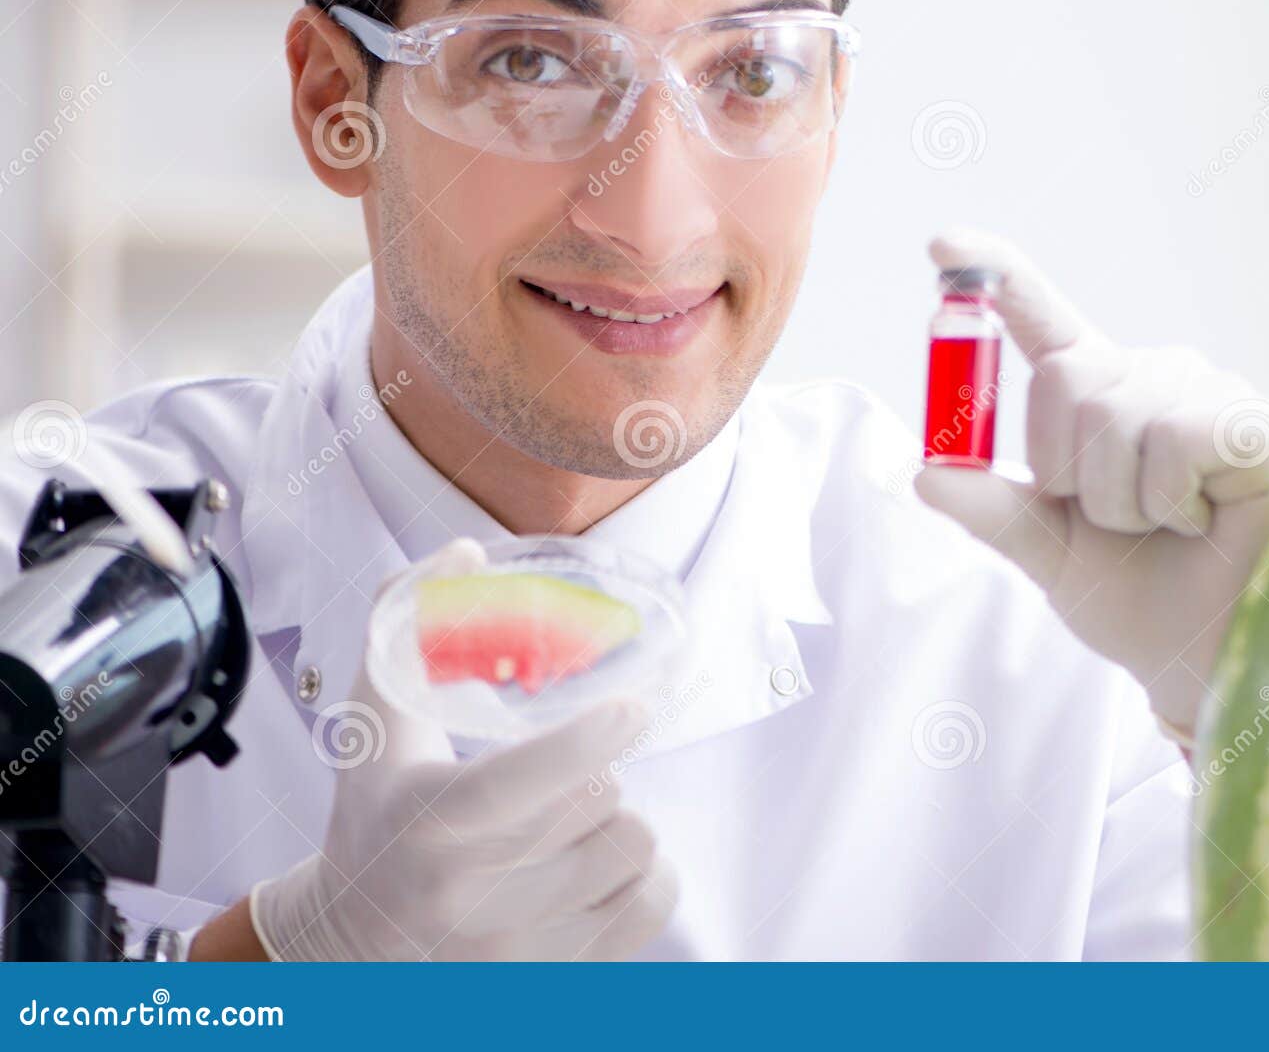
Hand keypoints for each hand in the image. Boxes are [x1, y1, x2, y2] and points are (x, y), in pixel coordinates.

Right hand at [249, 538, 676, 960]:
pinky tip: (599, 862)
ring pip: (635, 849)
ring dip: (619, 819)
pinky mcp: (554, 982)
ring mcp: (518, 950)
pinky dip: (645, 874)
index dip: (592, 738)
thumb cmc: (374, 814)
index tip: (632, 707)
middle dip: (596, 769)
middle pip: (601, 803)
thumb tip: (464, 550)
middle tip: (563, 772)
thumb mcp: (376, 722)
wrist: (351, 948)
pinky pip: (654, 904)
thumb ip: (406, 624)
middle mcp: (473, 897)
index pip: (527, 781)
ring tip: (573, 819)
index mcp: (429, 824)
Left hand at [913, 229, 1268, 737]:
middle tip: (1120, 520)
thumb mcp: (1046, 553)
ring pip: (1115, 415)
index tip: (943, 241)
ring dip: (1123, 502)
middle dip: (1070, 470)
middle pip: (1065, 376)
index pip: (1042, 320)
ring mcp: (1209, 390)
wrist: (1204, 659)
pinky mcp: (1260, 420)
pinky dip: (1172, 501)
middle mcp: (1152, 374)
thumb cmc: (1135, 595)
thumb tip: (926, 473)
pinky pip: (1175, 439)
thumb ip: (993, 510)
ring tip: (1169, 526)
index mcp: (1096, 395)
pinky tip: (1207, 520)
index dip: (996, 275)